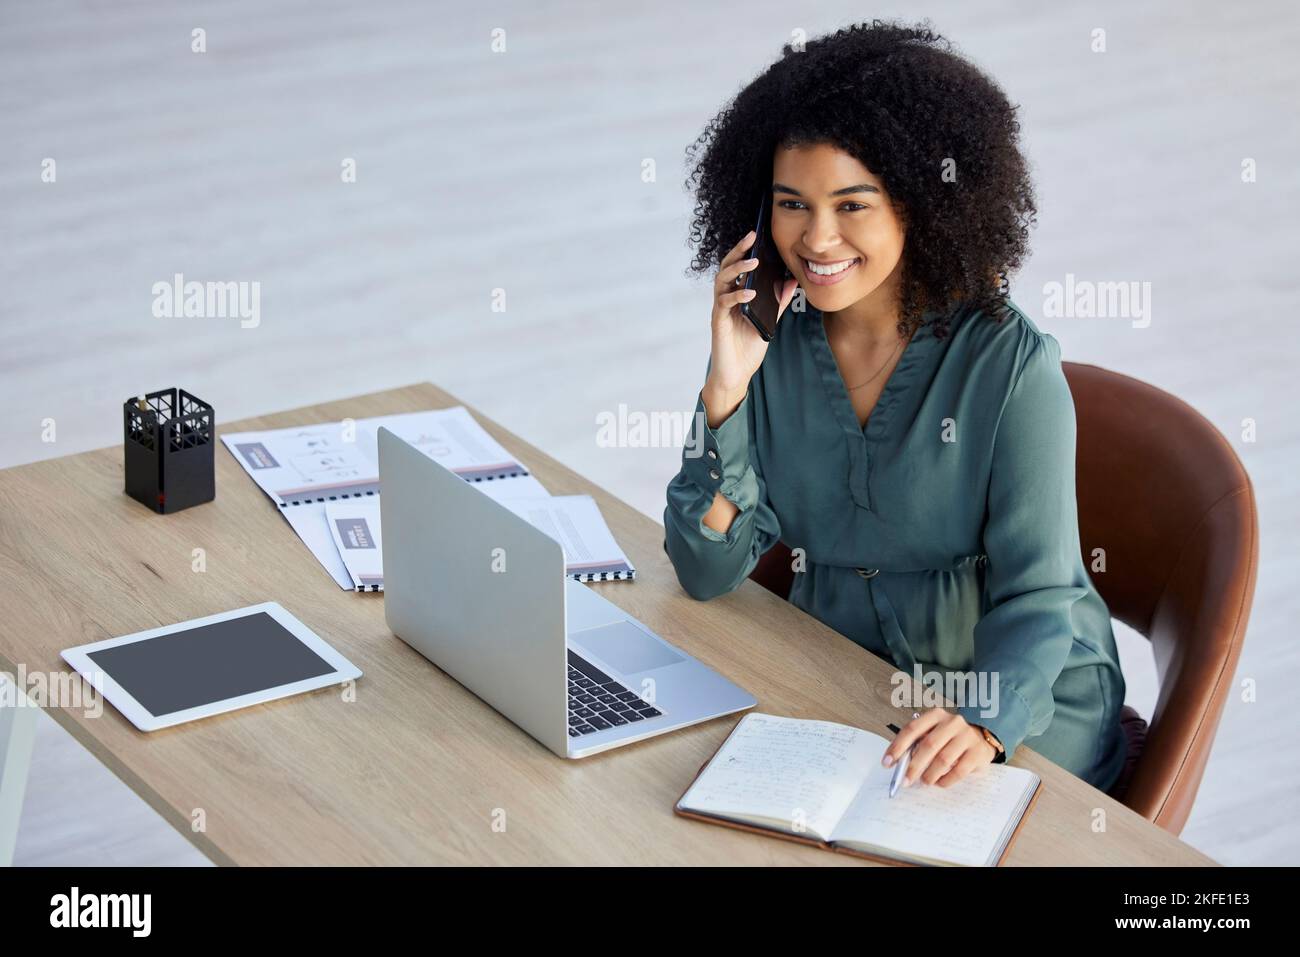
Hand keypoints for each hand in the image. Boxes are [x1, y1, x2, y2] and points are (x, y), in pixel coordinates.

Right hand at [702, 230, 798, 424]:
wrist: (737, 374)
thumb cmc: (748, 348)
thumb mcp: (769, 321)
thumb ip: (778, 302)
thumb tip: (792, 281)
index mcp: (736, 296)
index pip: (738, 267)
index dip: (745, 250)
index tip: (757, 235)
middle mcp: (726, 299)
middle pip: (727, 267)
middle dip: (738, 251)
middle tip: (751, 237)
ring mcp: (720, 310)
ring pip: (721, 281)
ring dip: (736, 270)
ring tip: (753, 262)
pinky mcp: (718, 322)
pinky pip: (724, 303)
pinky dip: (736, 296)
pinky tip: (749, 293)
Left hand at [881, 708, 997, 788]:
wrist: (982, 739)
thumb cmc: (949, 738)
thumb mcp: (933, 734)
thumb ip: (917, 744)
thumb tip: (898, 764)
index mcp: (936, 715)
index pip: (912, 729)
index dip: (897, 746)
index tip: (887, 763)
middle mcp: (952, 722)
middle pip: (928, 745)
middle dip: (913, 766)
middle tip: (905, 781)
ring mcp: (967, 736)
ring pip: (943, 759)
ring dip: (929, 775)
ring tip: (924, 782)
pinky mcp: (978, 752)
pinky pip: (958, 771)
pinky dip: (945, 780)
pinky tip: (939, 783)